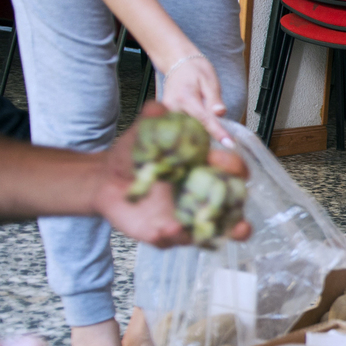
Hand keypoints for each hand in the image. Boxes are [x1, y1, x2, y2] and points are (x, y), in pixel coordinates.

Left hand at [95, 102, 251, 245]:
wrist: (106, 179)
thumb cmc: (133, 156)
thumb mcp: (143, 135)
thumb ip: (152, 120)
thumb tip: (158, 107)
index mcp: (204, 170)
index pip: (230, 170)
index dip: (233, 167)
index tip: (224, 162)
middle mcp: (202, 195)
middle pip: (231, 206)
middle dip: (240, 212)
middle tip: (239, 214)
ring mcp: (186, 217)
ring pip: (213, 230)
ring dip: (223, 232)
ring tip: (225, 234)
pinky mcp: (166, 233)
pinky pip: (174, 238)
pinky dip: (173, 235)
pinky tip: (168, 229)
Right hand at [161, 54, 230, 143]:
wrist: (177, 62)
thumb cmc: (194, 70)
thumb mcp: (210, 81)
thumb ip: (215, 99)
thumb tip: (220, 113)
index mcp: (185, 98)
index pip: (204, 120)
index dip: (217, 133)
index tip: (229, 144)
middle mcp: (172, 107)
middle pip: (192, 130)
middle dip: (207, 136)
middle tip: (223, 139)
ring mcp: (166, 112)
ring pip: (185, 131)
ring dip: (198, 135)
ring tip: (211, 135)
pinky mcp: (164, 116)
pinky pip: (179, 128)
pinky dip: (190, 131)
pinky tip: (199, 132)